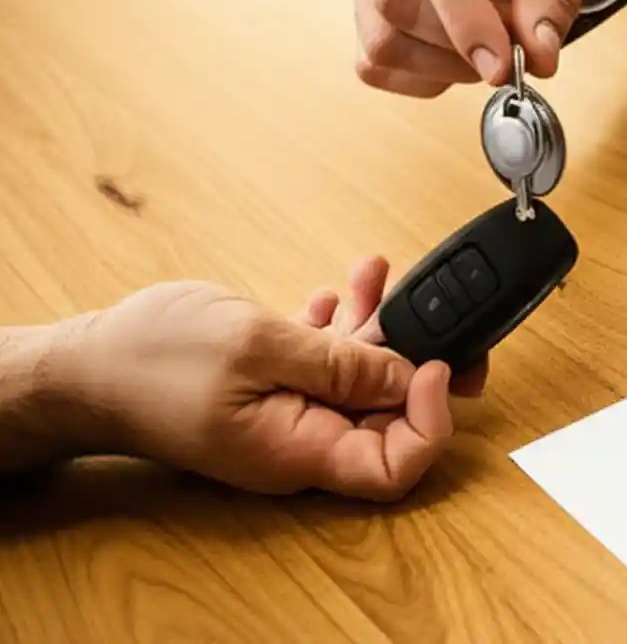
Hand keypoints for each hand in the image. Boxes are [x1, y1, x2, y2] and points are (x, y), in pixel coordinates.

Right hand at [44, 256, 485, 501]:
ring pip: (360, 378)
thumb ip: (337, 365)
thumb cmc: (151, 362)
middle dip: (414, 358)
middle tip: (431, 309)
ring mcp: (289, 411)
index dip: (431, 422)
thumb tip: (408, 376)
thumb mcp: (255, 347)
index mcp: (301, 450)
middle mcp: (303, 438)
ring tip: (375, 274)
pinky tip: (336, 292)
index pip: (396, 465)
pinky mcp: (273, 384)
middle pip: (389, 416)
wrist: (83, 366)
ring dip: (377, 326)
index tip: (431, 366)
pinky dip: (339, 325)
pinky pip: (325, 362)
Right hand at [347, 0, 604, 97]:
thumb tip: (537, 57)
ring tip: (488, 47)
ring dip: (442, 68)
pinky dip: (422, 78)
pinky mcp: (363, 0)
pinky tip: (457, 57)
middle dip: (458, 46)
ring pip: (380, 38)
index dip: (468, 21)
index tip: (501, 67)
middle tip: (508, 52)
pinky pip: (374, 62)